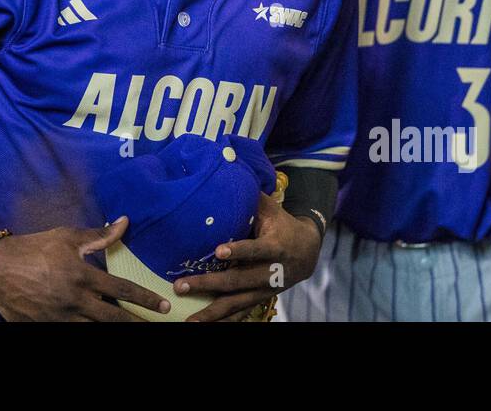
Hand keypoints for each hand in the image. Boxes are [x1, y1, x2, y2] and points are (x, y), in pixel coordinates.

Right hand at [0, 217, 171, 321]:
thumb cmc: (34, 248)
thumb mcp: (66, 237)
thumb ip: (98, 236)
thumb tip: (124, 223)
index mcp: (82, 277)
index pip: (122, 290)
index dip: (146, 298)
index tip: (164, 305)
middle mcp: (75, 301)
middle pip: (113, 318)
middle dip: (136, 323)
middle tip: (156, 325)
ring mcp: (60, 318)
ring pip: (94, 330)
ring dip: (112, 328)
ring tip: (129, 327)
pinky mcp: (45, 328)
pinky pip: (70, 332)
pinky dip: (84, 329)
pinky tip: (95, 327)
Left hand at [174, 192, 322, 321]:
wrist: (309, 251)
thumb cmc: (281, 223)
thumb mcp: (270, 208)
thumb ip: (249, 196)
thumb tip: (226, 166)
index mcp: (276, 246)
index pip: (256, 249)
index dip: (239, 251)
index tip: (219, 251)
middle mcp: (272, 272)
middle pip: (239, 280)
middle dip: (210, 284)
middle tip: (182, 284)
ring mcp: (266, 289)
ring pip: (238, 303)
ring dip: (212, 311)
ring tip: (189, 319)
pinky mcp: (261, 299)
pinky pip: (240, 312)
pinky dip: (223, 320)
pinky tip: (203, 324)